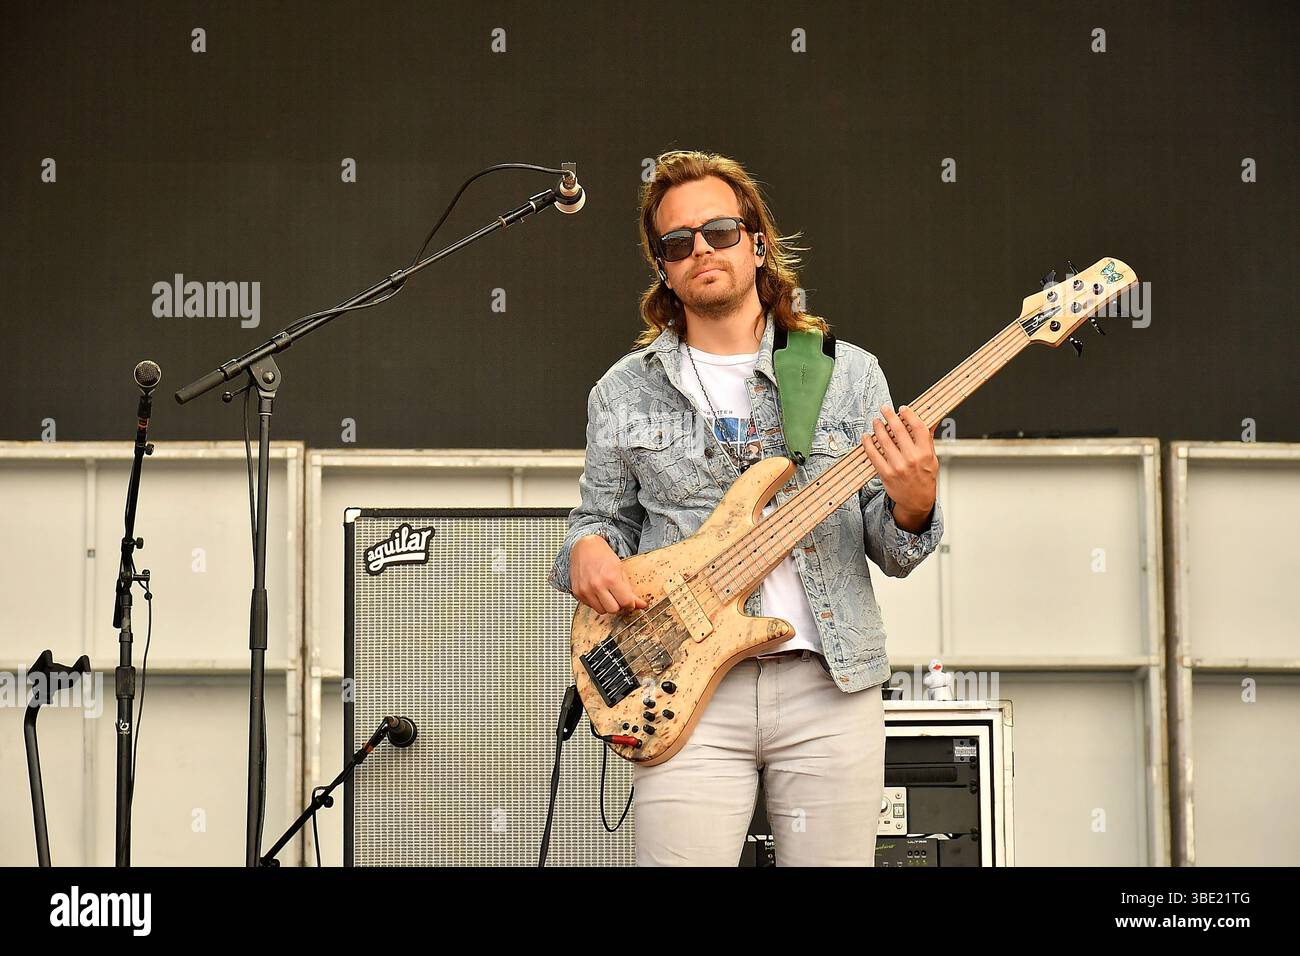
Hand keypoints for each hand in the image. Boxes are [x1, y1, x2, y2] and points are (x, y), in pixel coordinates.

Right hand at [569, 534, 648, 614]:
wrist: (585, 547)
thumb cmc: (603, 556)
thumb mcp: (621, 570)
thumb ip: (630, 590)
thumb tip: (641, 605)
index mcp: (611, 578)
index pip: (625, 602)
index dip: (630, 603)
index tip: (630, 601)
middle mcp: (597, 585)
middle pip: (613, 610)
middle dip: (618, 605)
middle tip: (618, 596)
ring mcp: (585, 590)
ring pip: (601, 611)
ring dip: (606, 605)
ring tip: (607, 593)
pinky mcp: (577, 593)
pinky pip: (590, 606)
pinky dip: (596, 602)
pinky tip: (597, 591)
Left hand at [861, 404, 938, 530]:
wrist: (917, 501)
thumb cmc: (924, 478)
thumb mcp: (932, 458)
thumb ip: (928, 439)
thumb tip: (932, 420)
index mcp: (925, 453)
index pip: (918, 427)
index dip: (909, 415)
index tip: (902, 409)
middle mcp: (912, 459)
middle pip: (899, 431)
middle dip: (890, 416)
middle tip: (884, 409)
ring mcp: (898, 467)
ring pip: (884, 441)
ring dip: (878, 428)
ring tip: (876, 421)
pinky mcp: (886, 474)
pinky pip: (874, 455)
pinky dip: (868, 444)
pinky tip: (866, 437)